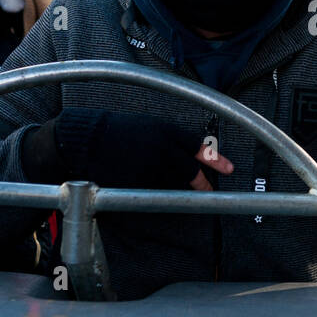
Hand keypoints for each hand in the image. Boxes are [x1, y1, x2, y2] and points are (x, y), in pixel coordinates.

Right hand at [48, 109, 231, 189]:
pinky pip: (151, 189)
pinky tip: (138, 178)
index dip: (215, 159)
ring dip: (171, 183)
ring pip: (171, 181)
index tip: (229, 169)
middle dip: (201, 182)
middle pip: (189, 170)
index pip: (198, 147)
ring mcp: (149, 166)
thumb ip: (171, 139)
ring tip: (158, 177)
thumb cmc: (118, 130)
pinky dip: (151, 188)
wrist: (87, 138)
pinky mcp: (136, 181)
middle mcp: (161, 148)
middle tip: (208, 190)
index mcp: (166, 130)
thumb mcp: (149, 125)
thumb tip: (192, 155)